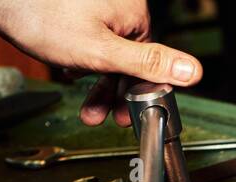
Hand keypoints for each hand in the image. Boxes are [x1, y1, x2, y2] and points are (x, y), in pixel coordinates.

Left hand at [0, 0, 202, 125]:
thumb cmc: (41, 19)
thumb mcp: (101, 53)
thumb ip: (149, 64)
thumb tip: (194, 71)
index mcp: (134, 12)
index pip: (150, 62)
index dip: (138, 95)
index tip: (127, 117)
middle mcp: (121, 4)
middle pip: (128, 60)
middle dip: (113, 93)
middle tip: (100, 117)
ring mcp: (99, 4)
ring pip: (108, 54)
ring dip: (97, 84)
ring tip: (84, 106)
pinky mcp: (80, 8)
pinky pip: (93, 40)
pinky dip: (84, 60)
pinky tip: (71, 71)